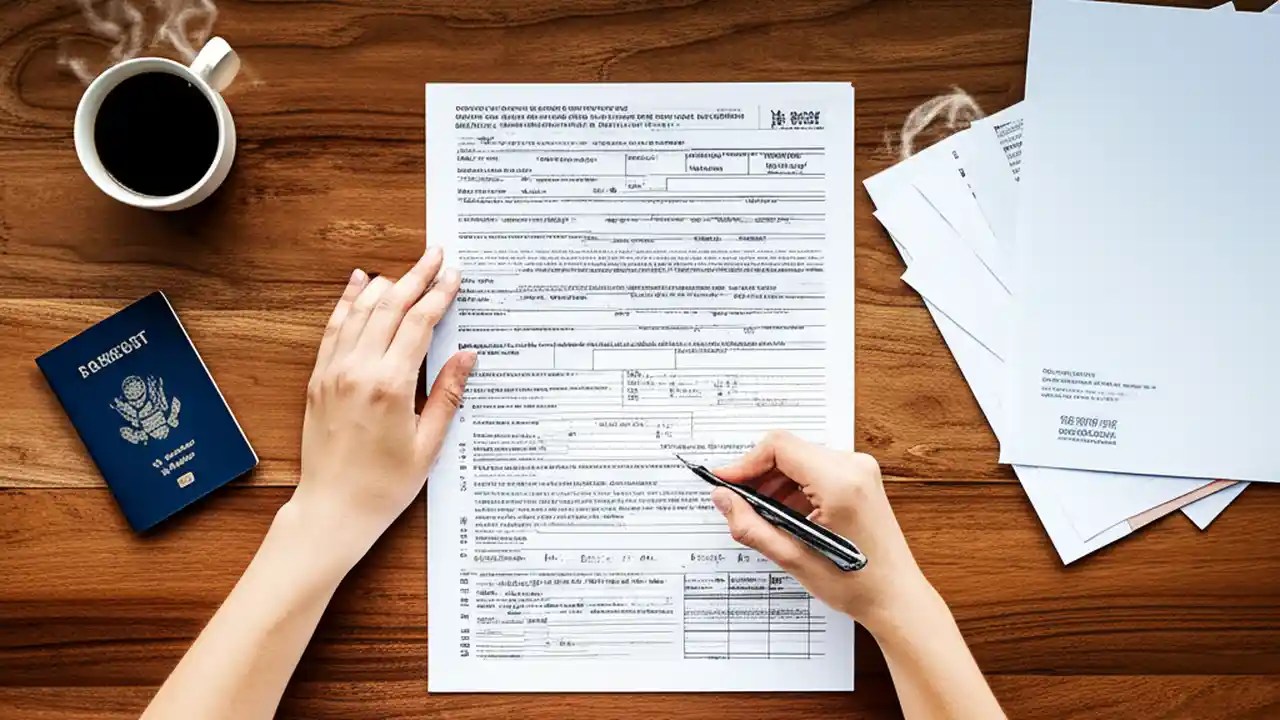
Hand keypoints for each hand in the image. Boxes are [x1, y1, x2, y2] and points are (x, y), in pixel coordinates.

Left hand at [282, 247, 474, 566]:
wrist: (333, 510)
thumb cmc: (384, 486)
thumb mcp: (428, 444)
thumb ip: (447, 394)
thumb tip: (467, 356)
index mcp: (390, 385)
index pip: (419, 324)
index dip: (439, 295)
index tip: (454, 275)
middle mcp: (358, 370)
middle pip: (391, 308)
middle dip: (417, 277)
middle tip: (436, 255)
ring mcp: (333, 372)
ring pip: (361, 312)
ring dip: (387, 285)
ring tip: (408, 267)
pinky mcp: (318, 380)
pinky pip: (334, 329)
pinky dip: (348, 303)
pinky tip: (360, 284)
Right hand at [710, 430, 931, 632]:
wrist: (896, 597)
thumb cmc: (857, 584)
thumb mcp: (793, 557)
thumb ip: (751, 525)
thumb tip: (723, 498)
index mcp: (840, 482)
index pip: (779, 447)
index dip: (745, 462)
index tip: (725, 482)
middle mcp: (853, 467)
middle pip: (788, 451)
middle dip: (758, 475)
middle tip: (738, 504)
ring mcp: (860, 470)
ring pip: (799, 459)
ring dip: (774, 483)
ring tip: (762, 516)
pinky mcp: (859, 479)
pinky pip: (814, 469)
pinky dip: (793, 487)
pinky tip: (785, 515)